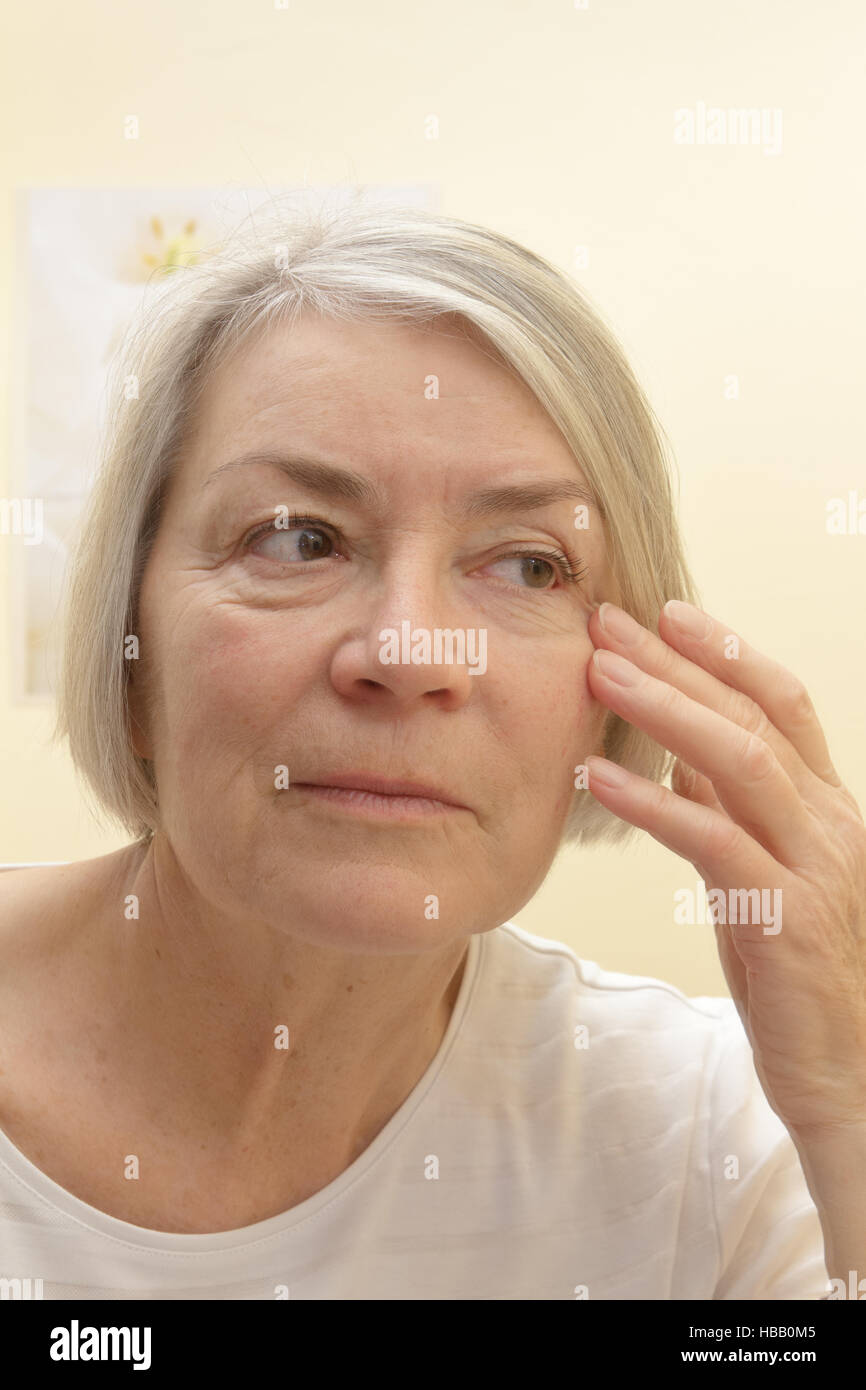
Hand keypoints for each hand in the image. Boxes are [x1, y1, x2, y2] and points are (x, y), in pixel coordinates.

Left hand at [584, 599, 865, 1144]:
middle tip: (608, 622)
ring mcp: (816, 866)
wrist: (842, 1071)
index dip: (727, 651)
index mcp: (826, 807)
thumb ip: (728, 810)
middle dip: (678, 662)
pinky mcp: (787, 917)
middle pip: (754, 716)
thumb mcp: (753, 874)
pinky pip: (715, 842)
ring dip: (663, 709)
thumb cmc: (789, 970)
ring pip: (742, 761)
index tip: (666, 610)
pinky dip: (653, 802)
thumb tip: (679, 751)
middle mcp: (831, 823)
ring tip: (596, 673)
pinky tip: (598, 777)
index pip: (782, 704)